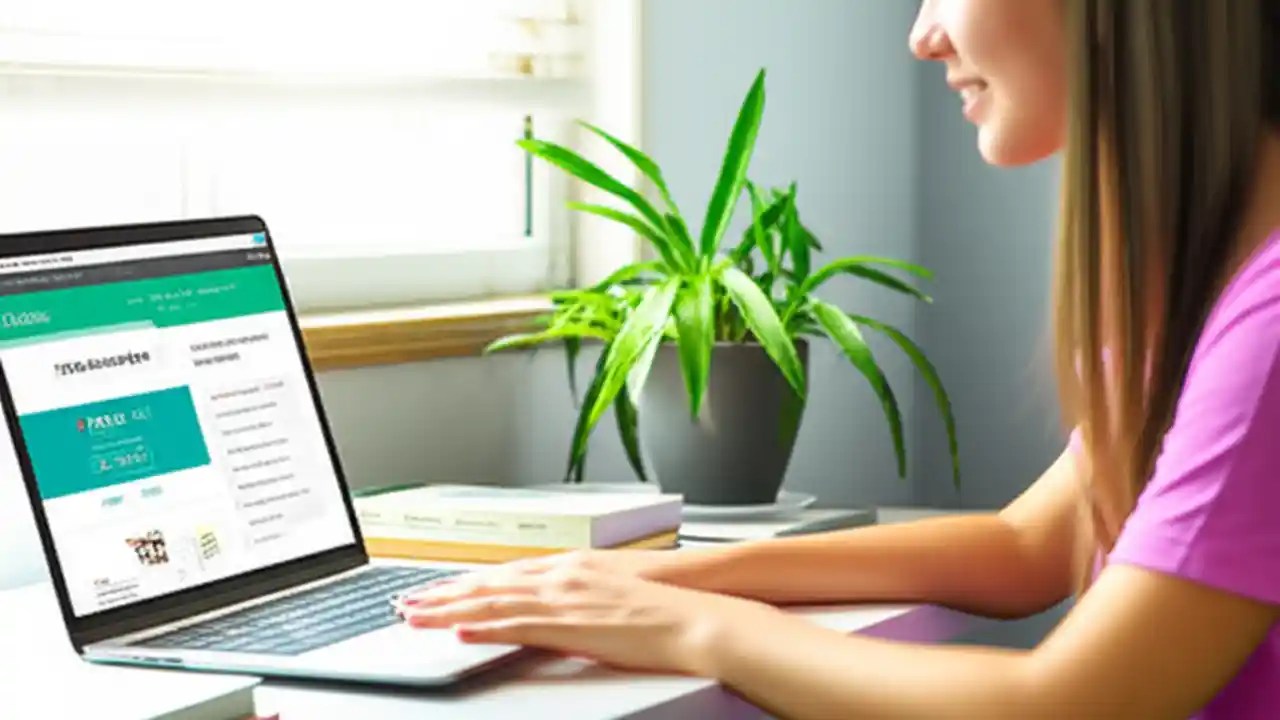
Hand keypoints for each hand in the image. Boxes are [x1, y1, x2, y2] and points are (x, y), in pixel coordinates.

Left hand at [396, 546, 734, 604]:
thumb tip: (564, 608)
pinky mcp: (569, 623)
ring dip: (448, 609)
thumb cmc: (668, 602)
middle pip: (489, 583)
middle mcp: (560, 575)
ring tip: (415, 616)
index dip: (470, 581)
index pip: (507, 572)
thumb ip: (585, 595)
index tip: (441, 587)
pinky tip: (458, 632)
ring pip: (491, 602)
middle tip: (408, 600)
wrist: (697, 611)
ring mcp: (562, 597)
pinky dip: (481, 628)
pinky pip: (514, 626)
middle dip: (445, 592)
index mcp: (573, 565)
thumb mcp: (618, 589)